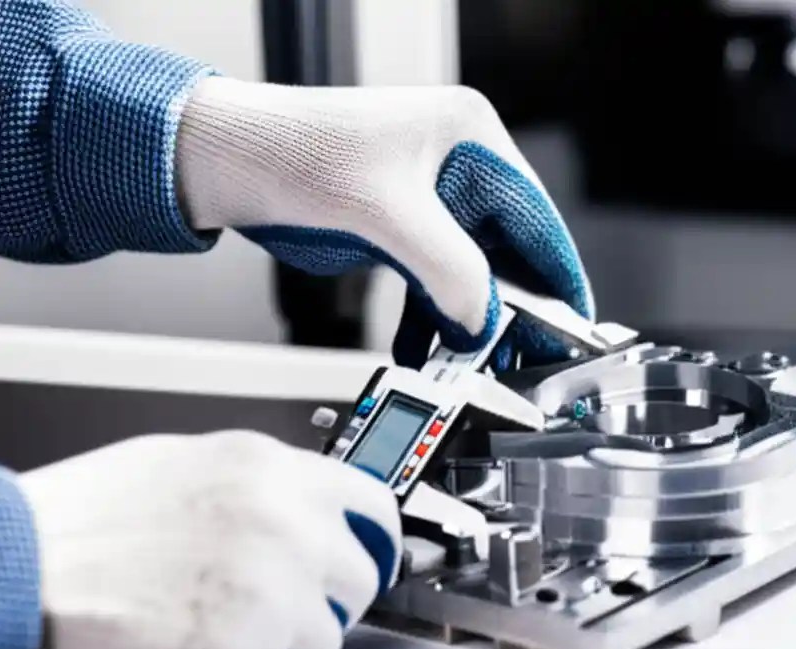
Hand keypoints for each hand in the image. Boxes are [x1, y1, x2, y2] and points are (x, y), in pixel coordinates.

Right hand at [12, 431, 400, 648]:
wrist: (10, 573)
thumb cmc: (74, 524)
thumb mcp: (175, 466)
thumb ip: (250, 482)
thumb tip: (295, 502)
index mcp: (265, 467)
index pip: (373, 503)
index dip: (370, 540)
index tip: (365, 559)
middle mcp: (280, 521)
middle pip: (359, 580)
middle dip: (326, 604)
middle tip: (284, 615)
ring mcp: (266, 590)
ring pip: (327, 644)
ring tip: (234, 646)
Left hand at [175, 78, 592, 368]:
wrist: (219, 161)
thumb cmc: (291, 153)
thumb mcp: (385, 216)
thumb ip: (450, 273)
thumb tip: (488, 323)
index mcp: (470, 137)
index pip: (537, 218)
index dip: (560, 278)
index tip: (576, 329)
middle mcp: (458, 163)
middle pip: (509, 251)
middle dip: (512, 309)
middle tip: (523, 358)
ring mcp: (430, 196)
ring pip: (472, 273)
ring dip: (468, 320)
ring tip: (472, 363)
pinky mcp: (401, 225)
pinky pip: (434, 282)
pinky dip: (433, 318)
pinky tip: (427, 349)